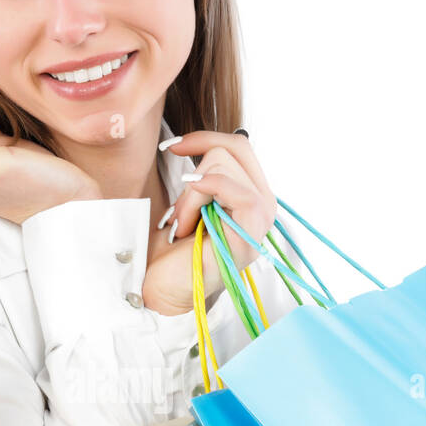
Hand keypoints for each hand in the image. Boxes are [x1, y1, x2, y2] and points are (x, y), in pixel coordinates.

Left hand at [141, 131, 276, 315]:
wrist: (162, 287)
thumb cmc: (171, 249)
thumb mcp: (188, 200)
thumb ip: (203, 174)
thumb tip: (198, 143)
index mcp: (251, 195)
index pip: (239, 145)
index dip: (205, 138)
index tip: (172, 146)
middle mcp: (263, 205)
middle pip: (232, 148)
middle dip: (194, 171)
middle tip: (178, 210)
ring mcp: (260, 220)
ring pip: (222, 166)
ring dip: (189, 196)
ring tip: (183, 227)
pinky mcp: (249, 233)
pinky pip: (229, 187)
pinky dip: (198, 197)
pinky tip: (186, 225)